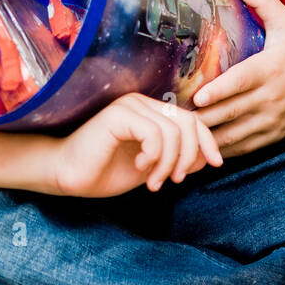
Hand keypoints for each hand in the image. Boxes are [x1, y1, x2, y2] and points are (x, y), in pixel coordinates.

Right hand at [54, 93, 222, 198]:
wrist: (67, 175)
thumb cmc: (105, 171)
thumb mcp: (153, 168)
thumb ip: (178, 159)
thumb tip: (209, 156)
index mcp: (152, 112)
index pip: (193, 119)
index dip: (209, 141)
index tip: (216, 164)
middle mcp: (143, 102)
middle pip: (189, 122)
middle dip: (190, 156)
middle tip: (176, 180)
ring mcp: (130, 105)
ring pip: (174, 132)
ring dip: (169, 164)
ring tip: (154, 182)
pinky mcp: (119, 115)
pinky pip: (154, 134)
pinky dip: (154, 156)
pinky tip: (139, 168)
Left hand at [190, 0, 284, 157]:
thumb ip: (262, 0)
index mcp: (270, 68)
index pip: (241, 82)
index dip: (219, 91)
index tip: (198, 97)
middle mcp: (271, 97)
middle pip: (231, 112)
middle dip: (202, 119)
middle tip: (173, 120)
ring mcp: (273, 120)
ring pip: (235, 135)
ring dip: (207, 139)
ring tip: (181, 137)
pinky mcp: (275, 135)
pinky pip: (245, 148)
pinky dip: (222, 150)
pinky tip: (200, 150)